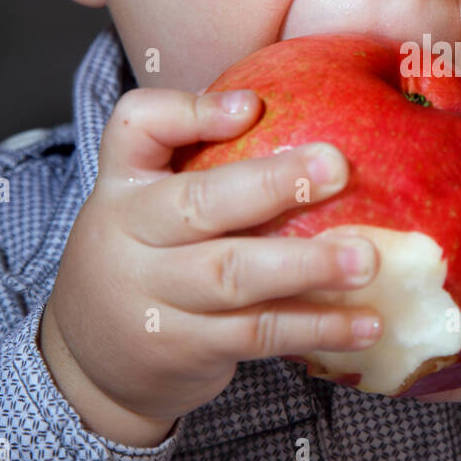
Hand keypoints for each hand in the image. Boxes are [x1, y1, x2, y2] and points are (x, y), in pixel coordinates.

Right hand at [39, 86, 384, 447]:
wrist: (93, 357)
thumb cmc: (150, 253)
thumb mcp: (150, 196)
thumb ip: (201, 151)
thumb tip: (298, 103)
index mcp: (126, 183)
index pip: (135, 128)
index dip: (190, 113)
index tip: (252, 107)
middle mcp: (131, 235)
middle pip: (197, 204)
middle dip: (273, 183)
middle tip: (339, 166)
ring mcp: (156, 297)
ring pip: (233, 276)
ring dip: (307, 266)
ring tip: (367, 259)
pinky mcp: (187, 347)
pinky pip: (258, 333)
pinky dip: (316, 327)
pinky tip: (367, 322)